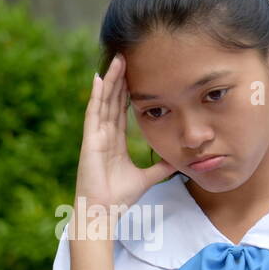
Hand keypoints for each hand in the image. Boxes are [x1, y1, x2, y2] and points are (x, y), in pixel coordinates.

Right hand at [74, 53, 177, 213]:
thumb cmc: (118, 198)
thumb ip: (160, 168)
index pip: (121, 110)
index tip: (135, 74)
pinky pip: (94, 113)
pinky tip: (99, 78)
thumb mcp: (146, 178)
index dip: (126, 92)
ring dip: (110, 80)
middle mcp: (103, 135)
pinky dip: (96, 95)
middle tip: (126, 56)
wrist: (103, 213)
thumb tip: (178, 161)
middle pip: (112, 101)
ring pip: (104, 101)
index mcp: (114, 142)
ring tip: (116, 59)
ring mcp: (95, 136)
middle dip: (119, 79)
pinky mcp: (90, 140)